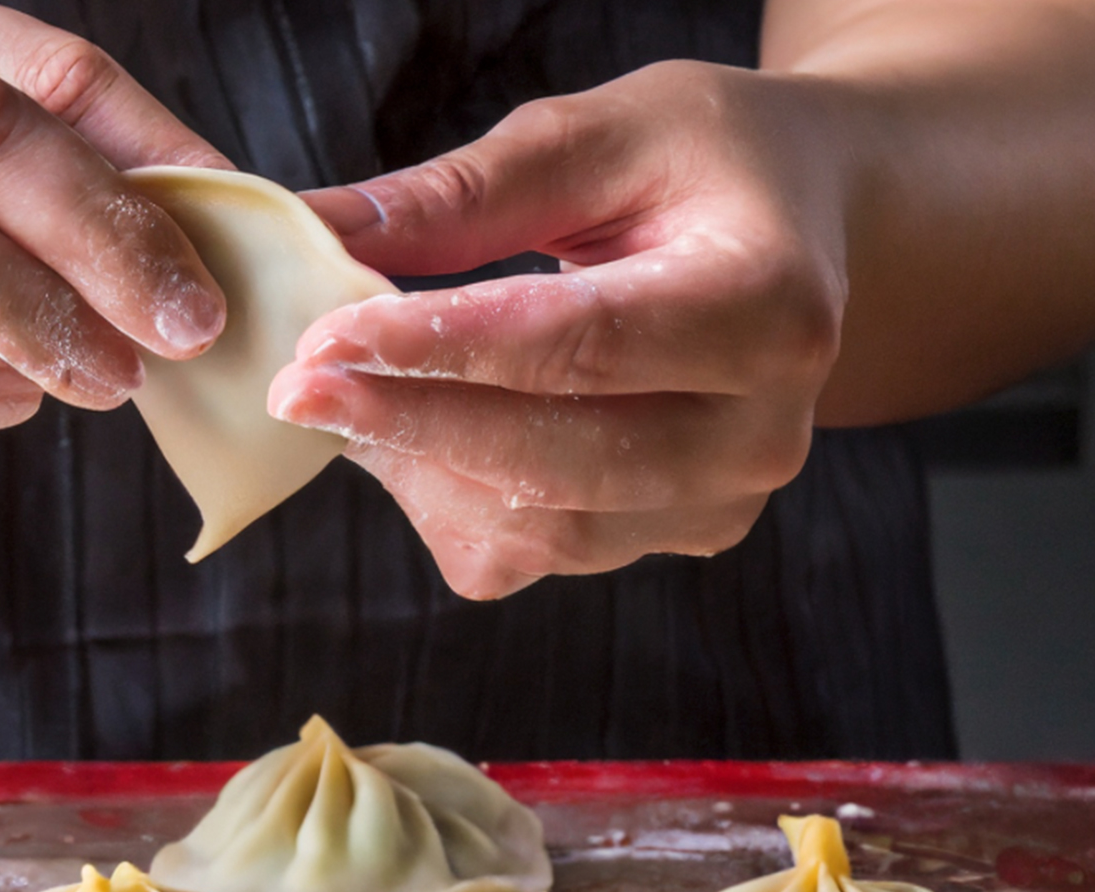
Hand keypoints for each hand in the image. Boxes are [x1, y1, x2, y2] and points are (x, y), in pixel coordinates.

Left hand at [273, 61, 849, 598]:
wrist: (798, 234)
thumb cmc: (701, 167)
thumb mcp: (599, 135)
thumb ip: (465, 194)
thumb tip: (324, 237)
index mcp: (769, 305)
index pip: (582, 346)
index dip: (442, 349)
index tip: (327, 335)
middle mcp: (762, 430)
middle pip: (556, 460)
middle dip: (409, 423)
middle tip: (296, 384)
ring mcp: (720, 503)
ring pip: (533, 526)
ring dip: (416, 464)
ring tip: (347, 389)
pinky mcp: (671, 538)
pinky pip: (526, 552)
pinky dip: (443, 496)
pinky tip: (411, 428)